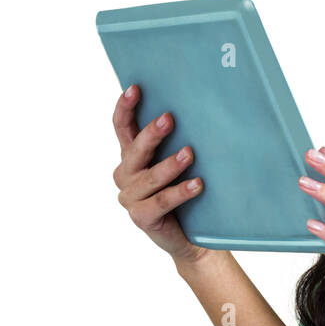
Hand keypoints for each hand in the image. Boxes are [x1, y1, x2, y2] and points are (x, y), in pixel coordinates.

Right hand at [111, 83, 207, 264]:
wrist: (191, 236)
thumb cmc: (186, 190)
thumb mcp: (180, 162)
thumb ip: (179, 139)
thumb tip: (203, 107)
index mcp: (131, 156)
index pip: (122, 128)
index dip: (125, 108)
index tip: (135, 88)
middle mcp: (126, 175)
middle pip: (134, 151)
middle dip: (151, 134)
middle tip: (169, 119)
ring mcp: (131, 198)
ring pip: (149, 177)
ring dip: (170, 164)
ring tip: (190, 153)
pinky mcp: (141, 218)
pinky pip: (161, 202)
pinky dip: (180, 192)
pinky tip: (198, 184)